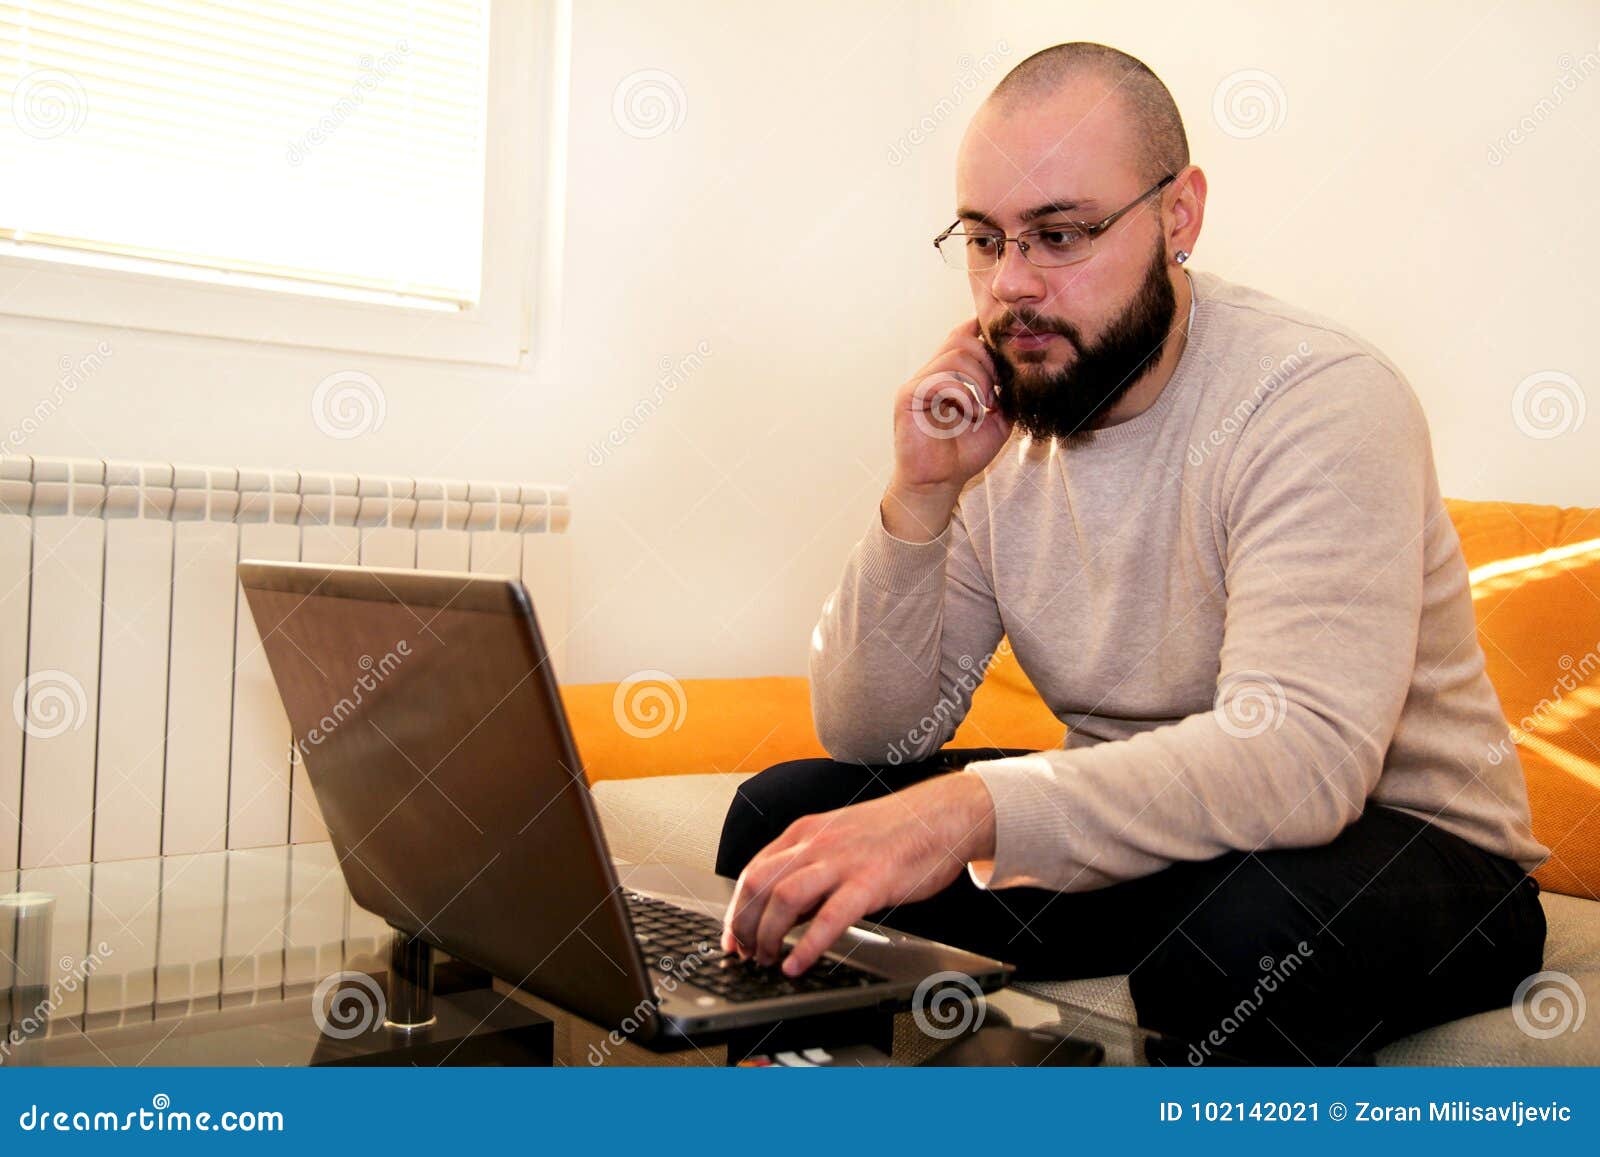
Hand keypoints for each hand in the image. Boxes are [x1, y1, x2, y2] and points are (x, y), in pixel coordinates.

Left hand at [720, 772, 995, 975]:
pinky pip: (829, 919)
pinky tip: (797, 965)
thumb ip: (812, 868)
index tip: (732, 936)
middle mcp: (816, 843)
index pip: (753, 870)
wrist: (941, 815)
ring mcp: (842, 861)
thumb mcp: (840, 838)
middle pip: (758, 885)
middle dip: (743, 925)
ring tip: (768, 960)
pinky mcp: (870, 882)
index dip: (735, 908)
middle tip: (745, 954)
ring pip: (784, 899)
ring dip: (768, 936)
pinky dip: (807, 946)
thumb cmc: (896, 831)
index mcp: (806, 832)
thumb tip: (788, 909)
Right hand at [883, 320, 1012, 540]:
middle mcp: (931, 372)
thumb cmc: (963, 453)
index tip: (1006, 352)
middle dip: (989, 362)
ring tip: (985, 406)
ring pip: (956, 354)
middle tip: (996, 392)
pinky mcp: (908, 396)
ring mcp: (917, 382)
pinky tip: (971, 412)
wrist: (940, 482)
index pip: (963, 334)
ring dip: (980, 379)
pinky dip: (964, 394)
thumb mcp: (998, 420)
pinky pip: (941, 378)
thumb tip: (1019, 371)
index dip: (984, 332)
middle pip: (963, 338)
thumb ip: (1006, 393)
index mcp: (949, 373)